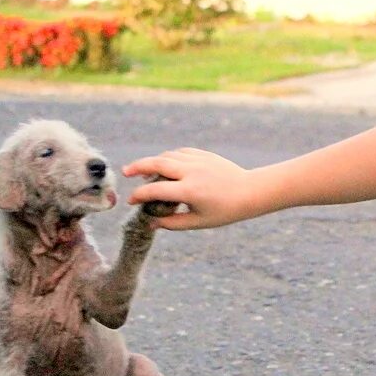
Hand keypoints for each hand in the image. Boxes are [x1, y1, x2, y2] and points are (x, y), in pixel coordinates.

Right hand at [123, 148, 259, 229]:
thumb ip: (172, 223)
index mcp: (189, 191)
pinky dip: (168, 157)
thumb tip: (150, 223)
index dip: (139, 195)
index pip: (155, 190)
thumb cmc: (224, 211)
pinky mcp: (203, 154)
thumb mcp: (198, 222)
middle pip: (157, 163)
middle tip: (125, 172)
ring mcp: (197, 160)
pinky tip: (163, 164)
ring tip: (142, 171)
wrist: (250, 191)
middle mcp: (191, 172)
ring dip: (152, 162)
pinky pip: (179, 152)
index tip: (131, 201)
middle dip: (138, 167)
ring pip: (167, 155)